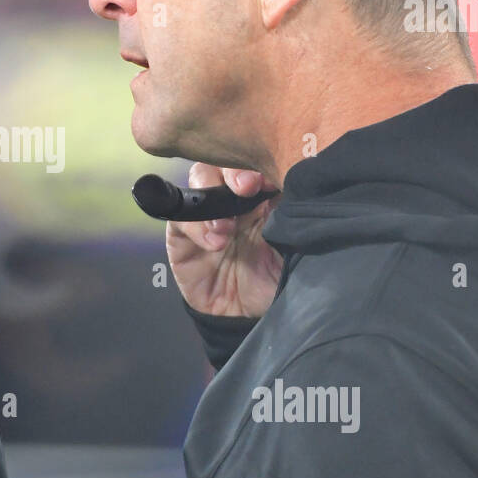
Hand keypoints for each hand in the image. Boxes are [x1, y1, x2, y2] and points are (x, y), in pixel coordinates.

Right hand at [165, 164, 282, 318]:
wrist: (250, 319)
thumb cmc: (277, 279)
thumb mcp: (295, 245)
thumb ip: (293, 214)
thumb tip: (298, 182)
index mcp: (265, 191)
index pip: (257, 159)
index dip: (260, 159)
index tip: (272, 175)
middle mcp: (234, 196)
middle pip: (225, 159)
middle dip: (234, 170)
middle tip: (247, 187)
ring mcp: (207, 213)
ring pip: (199, 177)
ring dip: (212, 195)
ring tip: (227, 227)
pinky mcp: (182, 235)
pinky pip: (179, 217)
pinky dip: (195, 226)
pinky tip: (214, 242)